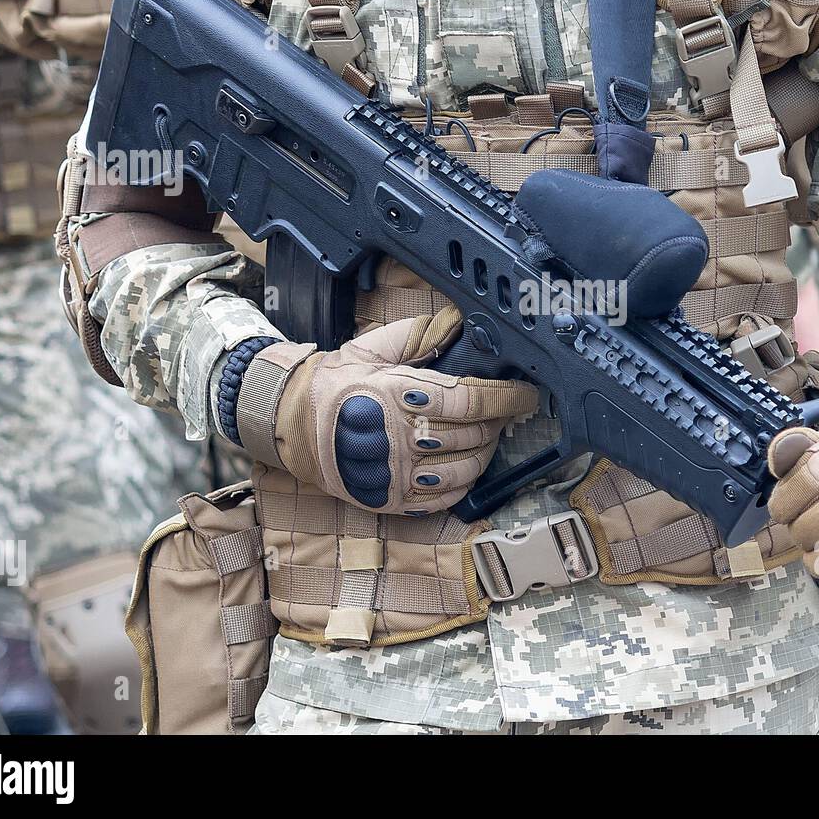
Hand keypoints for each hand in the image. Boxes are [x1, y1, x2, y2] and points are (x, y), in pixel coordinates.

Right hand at [261, 307, 538, 512]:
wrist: (292, 425)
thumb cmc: (336, 384)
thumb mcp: (373, 348)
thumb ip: (420, 335)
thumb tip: (459, 319)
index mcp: (399, 394)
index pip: (471, 398)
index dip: (507, 397)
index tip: (526, 394)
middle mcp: (401, 436)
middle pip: (474, 434)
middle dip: (497, 422)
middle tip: (502, 411)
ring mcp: (397, 473)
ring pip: (465, 468)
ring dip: (485, 453)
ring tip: (485, 437)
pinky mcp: (392, 498)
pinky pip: (444, 498)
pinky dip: (464, 482)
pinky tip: (464, 466)